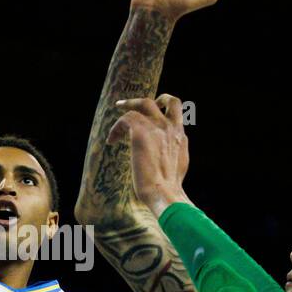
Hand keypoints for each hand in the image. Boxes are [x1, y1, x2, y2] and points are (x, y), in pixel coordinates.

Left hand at [107, 95, 190, 216]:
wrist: (164, 193)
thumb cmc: (169, 189)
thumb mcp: (178, 169)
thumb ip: (176, 156)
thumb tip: (170, 157)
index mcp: (180, 138)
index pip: (176, 119)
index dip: (165, 118)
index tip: (156, 121)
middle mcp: (172, 129)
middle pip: (171, 101)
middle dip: (158, 99)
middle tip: (142, 104)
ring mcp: (158, 128)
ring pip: (145, 103)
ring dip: (130, 104)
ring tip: (119, 107)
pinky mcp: (141, 132)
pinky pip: (126, 119)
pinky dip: (117, 128)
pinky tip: (111, 141)